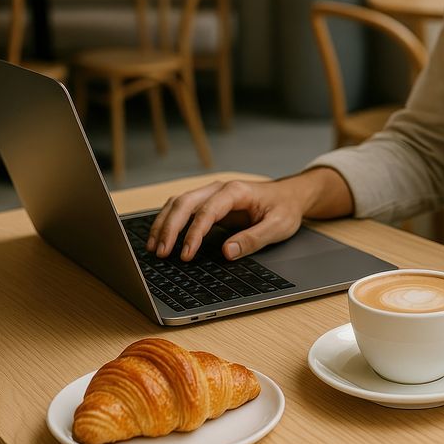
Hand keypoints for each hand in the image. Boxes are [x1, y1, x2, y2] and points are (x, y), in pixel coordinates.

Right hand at [145, 179, 305, 260]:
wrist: (289, 196)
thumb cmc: (285, 209)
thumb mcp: (278, 227)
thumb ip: (253, 239)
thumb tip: (228, 253)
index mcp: (236, 191)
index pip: (207, 211)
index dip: (194, 233)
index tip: (186, 254)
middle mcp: (219, 189)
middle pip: (185, 203)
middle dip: (170, 228)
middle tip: (161, 252)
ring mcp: (212, 194)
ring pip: (179, 204)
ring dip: (164, 224)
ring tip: (154, 247)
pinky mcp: (209, 203)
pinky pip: (183, 209)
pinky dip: (169, 222)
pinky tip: (161, 238)